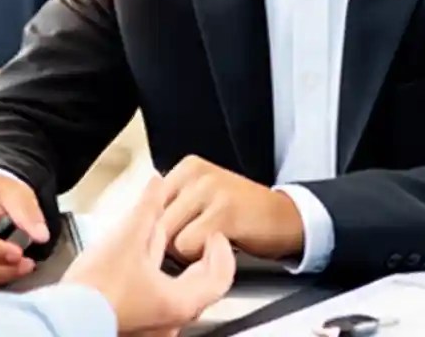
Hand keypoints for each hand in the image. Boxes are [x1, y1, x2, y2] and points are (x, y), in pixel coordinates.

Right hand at [63, 176, 234, 334]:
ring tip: (164, 241)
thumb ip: (146, 208)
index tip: (215, 235)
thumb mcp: (126, 239)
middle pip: (200, 287)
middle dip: (199, 257)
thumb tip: (157, 183)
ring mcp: (151, 326)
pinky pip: (154, 298)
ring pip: (174, 292)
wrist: (62, 319)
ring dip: (173, 267)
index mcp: (180, 303)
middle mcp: (170, 321)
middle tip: (199, 238)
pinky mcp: (132, 324)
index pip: (220, 277)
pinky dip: (153, 278)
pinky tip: (138, 261)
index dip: (222, 251)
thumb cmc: (95, 292)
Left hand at [161, 155, 303, 262]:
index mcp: (187, 167)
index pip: (147, 205)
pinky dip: (200, 256)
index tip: (172, 237)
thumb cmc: (241, 215)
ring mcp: (211, 190)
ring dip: (184, 252)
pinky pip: (189, 245)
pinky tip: (218, 247)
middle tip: (194, 244)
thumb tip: (138, 226)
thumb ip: (173, 204)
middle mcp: (196, 174)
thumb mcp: (202, 198)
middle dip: (168, 242)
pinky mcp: (224, 212)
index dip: (156, 230)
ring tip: (207, 245)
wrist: (286, 219)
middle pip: (154, 222)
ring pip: (169, 236)